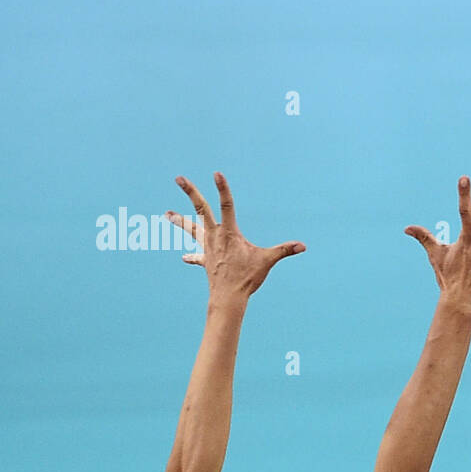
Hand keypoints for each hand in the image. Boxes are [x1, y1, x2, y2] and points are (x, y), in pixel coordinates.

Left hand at [167, 173, 304, 298]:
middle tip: (179, 178)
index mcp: (229, 233)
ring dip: (179, 221)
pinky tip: (184, 257)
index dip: (222, 189)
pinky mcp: (206, 261)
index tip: (217, 174)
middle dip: (191, 193)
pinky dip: (192, 256)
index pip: (226, 206)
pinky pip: (197, 256)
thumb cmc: (247, 277)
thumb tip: (303, 246)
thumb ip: (284, 250)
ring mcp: (208, 248)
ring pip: (191, 229)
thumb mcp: (267, 261)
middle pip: (200, 210)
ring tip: (167, 214)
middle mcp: (215, 236)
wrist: (228, 297)